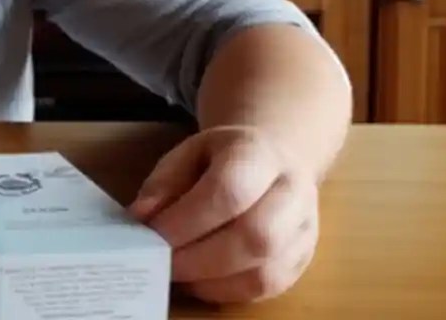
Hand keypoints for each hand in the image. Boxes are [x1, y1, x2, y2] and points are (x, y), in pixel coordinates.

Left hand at [128, 126, 319, 303]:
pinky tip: (200, 280)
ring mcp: (304, 230)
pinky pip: (267, 288)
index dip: (187, 220)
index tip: (153, 235)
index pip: (229, 192)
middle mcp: (292, 193)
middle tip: (162, 262)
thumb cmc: (223, 158)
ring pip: (265, 272)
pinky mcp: (303, 260)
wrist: (276, 160)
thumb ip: (164, 183)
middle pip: (255, 236)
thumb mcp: (188, 153)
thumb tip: (141, 218)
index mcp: (257, 155)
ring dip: (211, 280)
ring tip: (177, 272)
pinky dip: (227, 291)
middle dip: (199, 259)